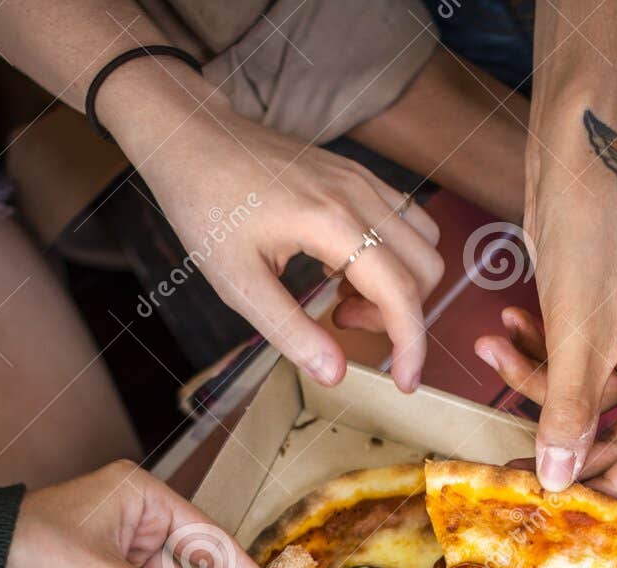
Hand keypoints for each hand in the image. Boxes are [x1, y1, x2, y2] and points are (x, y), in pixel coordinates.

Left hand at [117, 95, 443, 390]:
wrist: (190, 137)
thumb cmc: (204, 204)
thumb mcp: (236, 281)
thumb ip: (289, 330)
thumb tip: (334, 374)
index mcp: (331, 222)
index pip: (401, 293)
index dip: (411, 345)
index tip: (404, 382)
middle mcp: (358, 195)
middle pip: (426, 268)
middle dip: (400, 313)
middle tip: (343, 321)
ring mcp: (361, 179)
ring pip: (422, 243)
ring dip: (399, 283)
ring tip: (343, 295)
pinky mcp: (356, 175)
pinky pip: (403, 220)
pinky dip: (389, 257)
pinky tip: (341, 266)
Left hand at [478, 112, 616, 496]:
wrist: (577, 150)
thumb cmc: (596, 228)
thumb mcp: (577, 335)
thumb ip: (567, 414)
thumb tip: (556, 480)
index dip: (615, 480)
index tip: (567, 497)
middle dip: (564, 437)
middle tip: (513, 457)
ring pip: (590, 396)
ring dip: (537, 380)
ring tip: (492, 349)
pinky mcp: (612, 321)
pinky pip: (576, 362)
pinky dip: (538, 351)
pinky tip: (504, 325)